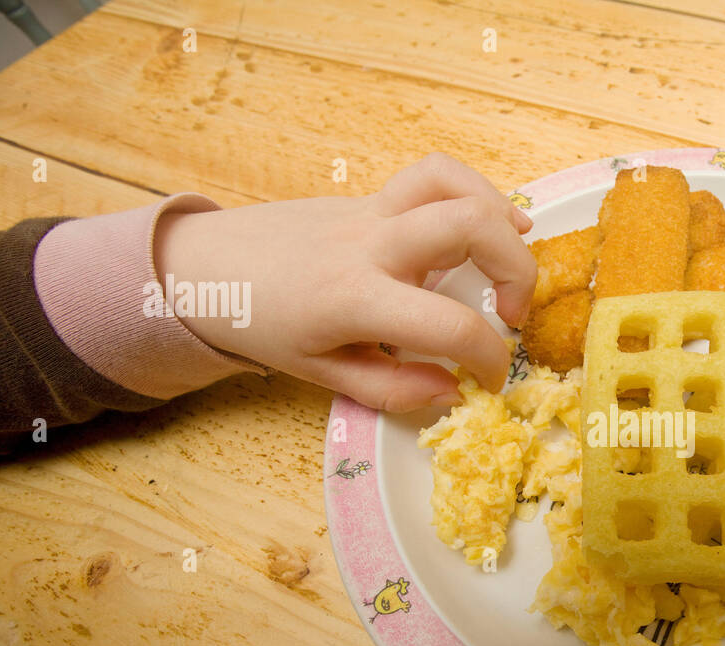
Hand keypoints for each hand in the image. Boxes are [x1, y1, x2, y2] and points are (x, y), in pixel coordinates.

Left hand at [154, 153, 535, 408]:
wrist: (207, 265)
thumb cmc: (263, 323)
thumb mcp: (323, 375)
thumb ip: (392, 389)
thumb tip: (454, 390)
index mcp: (356, 299)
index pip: (451, 325)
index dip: (488, 358)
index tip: (489, 378)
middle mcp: (370, 244)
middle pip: (470, 226)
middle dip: (518, 271)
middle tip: (513, 314)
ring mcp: (371, 210)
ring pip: (455, 184)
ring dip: (502, 219)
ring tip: (515, 257)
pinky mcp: (372, 195)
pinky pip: (434, 176)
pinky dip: (476, 190)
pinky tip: (492, 221)